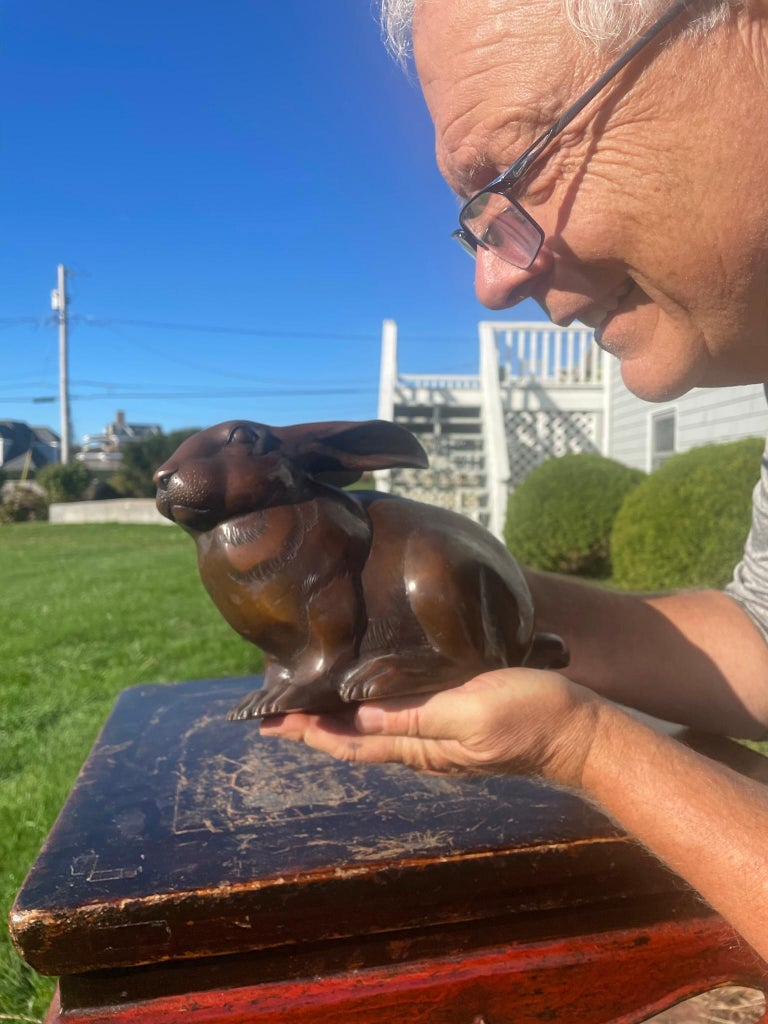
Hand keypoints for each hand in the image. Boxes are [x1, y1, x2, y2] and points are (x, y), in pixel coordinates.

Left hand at [260, 669, 602, 789]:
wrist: (579, 733)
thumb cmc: (529, 716)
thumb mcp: (469, 712)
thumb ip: (415, 715)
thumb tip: (358, 714)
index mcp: (421, 746)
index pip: (350, 739)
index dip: (309, 731)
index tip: (269, 721)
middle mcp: (423, 746)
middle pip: (356, 736)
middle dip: (315, 724)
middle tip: (276, 708)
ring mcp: (440, 738)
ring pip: (376, 727)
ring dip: (340, 716)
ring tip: (311, 699)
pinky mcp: (457, 722)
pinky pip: (402, 717)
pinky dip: (373, 707)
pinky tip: (371, 691)